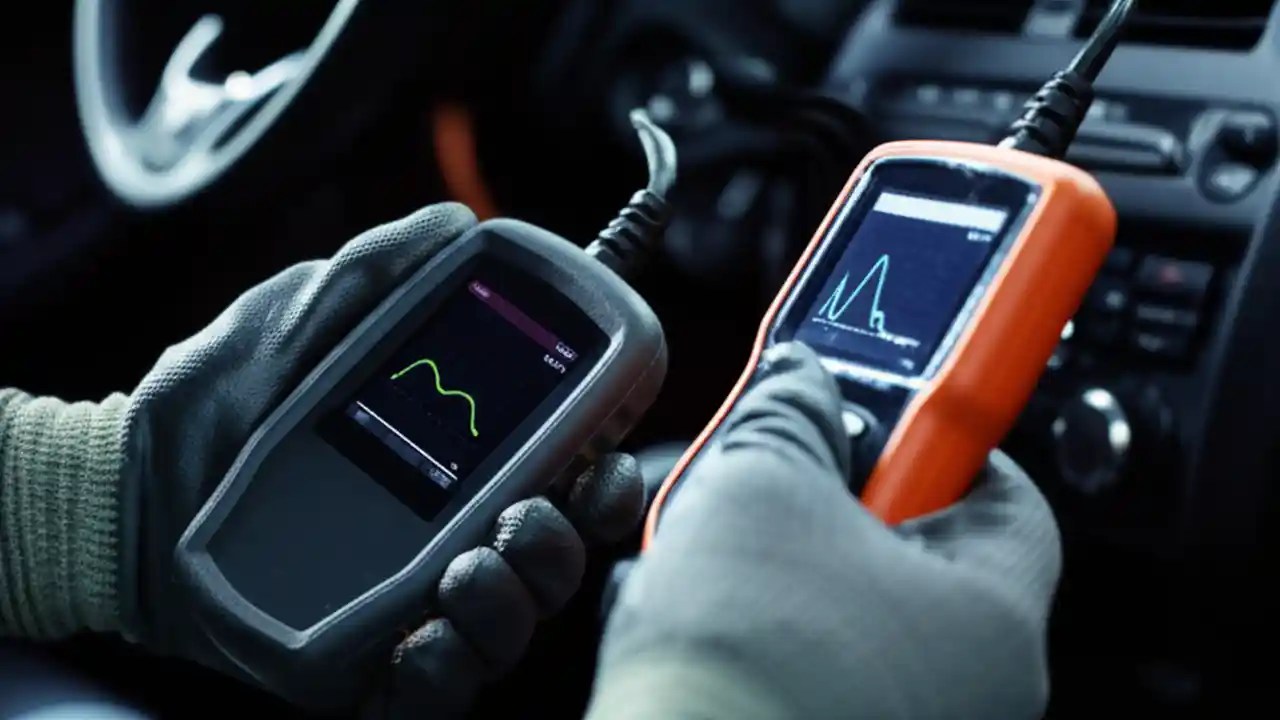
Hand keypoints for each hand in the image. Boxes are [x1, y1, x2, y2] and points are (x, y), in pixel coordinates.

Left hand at [117, 204, 644, 713]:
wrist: (124, 486)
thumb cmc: (217, 402)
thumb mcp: (297, 317)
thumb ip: (375, 271)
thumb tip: (453, 224)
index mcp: (458, 462)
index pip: (564, 478)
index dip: (604, 476)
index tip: (600, 460)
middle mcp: (450, 535)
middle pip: (554, 559)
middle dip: (565, 546)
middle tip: (525, 517)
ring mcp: (411, 606)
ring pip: (509, 628)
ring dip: (512, 604)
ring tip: (462, 572)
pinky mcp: (362, 668)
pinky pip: (434, 694)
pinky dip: (447, 674)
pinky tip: (423, 639)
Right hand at [588, 342, 1061, 719]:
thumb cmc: (742, 655)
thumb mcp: (761, 484)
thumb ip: (791, 412)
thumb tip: (799, 378)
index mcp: (993, 618)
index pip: (1010, 498)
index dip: (945, 440)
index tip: (891, 412)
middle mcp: (975, 690)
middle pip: (924, 555)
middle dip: (844, 505)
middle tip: (788, 478)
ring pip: (857, 612)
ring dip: (793, 568)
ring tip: (726, 553)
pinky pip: (818, 664)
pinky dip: (770, 630)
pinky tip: (709, 615)